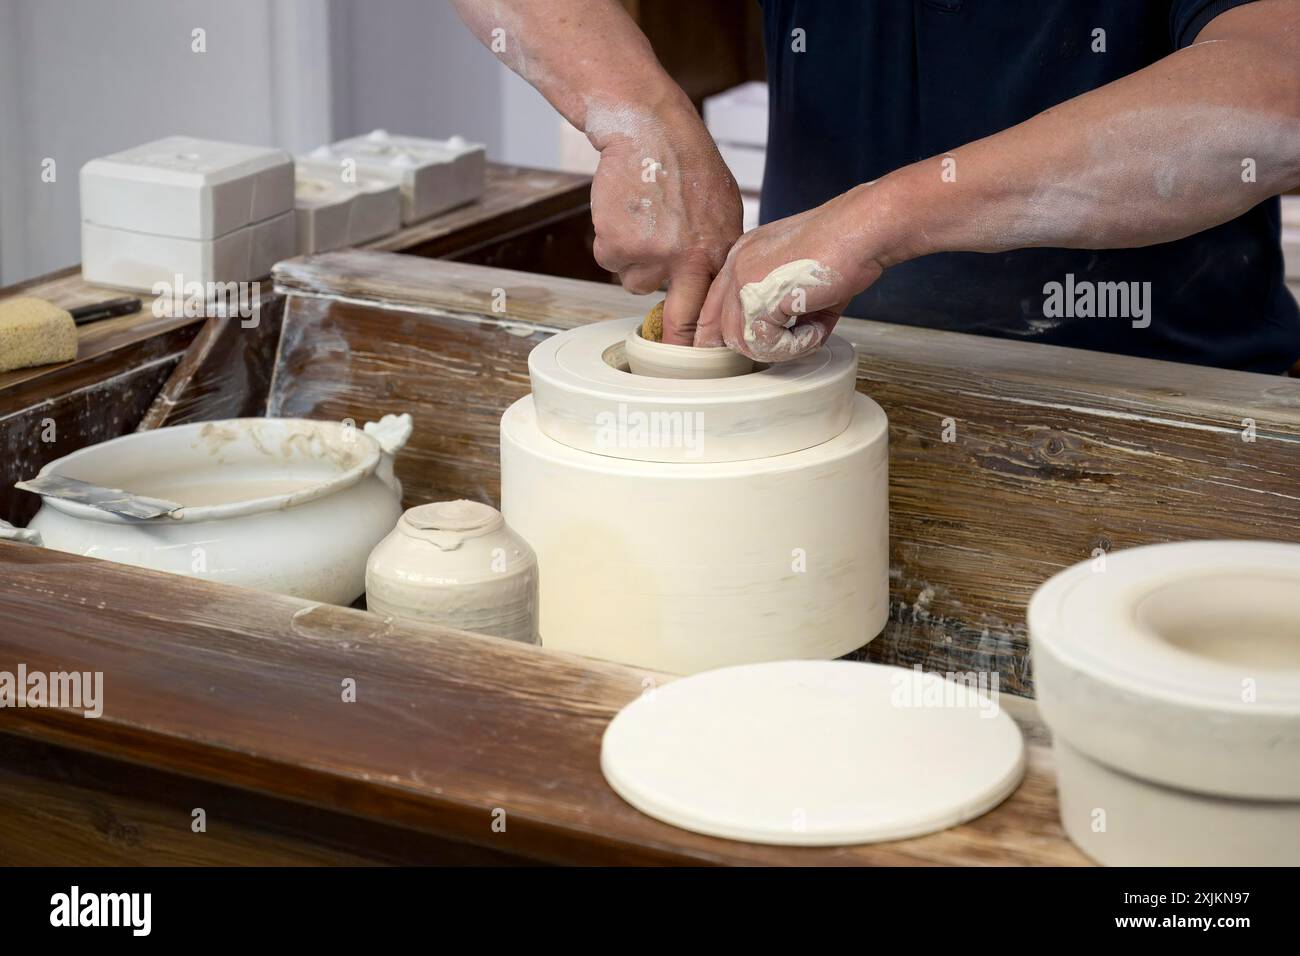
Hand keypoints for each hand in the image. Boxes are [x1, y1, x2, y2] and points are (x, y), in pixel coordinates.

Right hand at [588, 101, 742, 343]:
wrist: (650, 130)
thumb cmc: (686, 164)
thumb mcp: (722, 209)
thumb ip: (715, 250)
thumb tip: (711, 288)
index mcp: (721, 251)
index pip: (715, 309)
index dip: (705, 338)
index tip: (700, 359)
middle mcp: (690, 259)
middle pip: (680, 321)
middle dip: (673, 343)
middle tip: (667, 355)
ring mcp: (654, 255)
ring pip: (636, 283)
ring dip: (634, 261)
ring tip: (645, 221)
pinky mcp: (619, 246)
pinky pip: (610, 261)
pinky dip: (611, 240)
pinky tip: (626, 211)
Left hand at [695, 185, 889, 361]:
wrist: (863, 230)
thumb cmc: (844, 251)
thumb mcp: (800, 281)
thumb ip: (780, 309)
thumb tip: (774, 346)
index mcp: (743, 257)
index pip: (714, 306)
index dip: (731, 333)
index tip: (756, 345)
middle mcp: (736, 265)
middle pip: (719, 329)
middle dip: (754, 345)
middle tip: (792, 341)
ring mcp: (744, 279)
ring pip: (741, 342)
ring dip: (779, 347)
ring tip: (810, 332)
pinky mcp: (759, 297)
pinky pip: (764, 344)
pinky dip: (794, 346)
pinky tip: (815, 329)